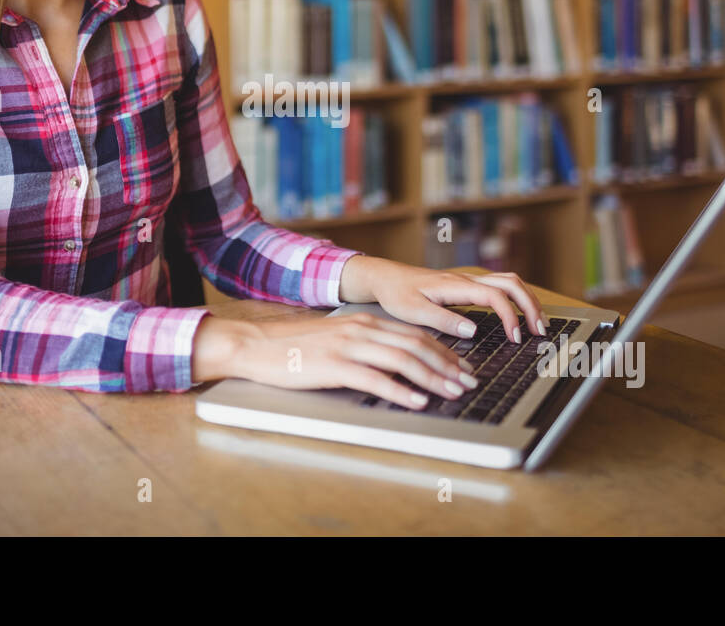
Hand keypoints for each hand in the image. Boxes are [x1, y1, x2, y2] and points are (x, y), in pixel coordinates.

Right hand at [227, 314, 478, 409]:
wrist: (255, 345)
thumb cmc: (292, 347)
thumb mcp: (335, 339)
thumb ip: (364, 346)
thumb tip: (393, 364)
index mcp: (364, 322)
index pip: (414, 335)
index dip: (443, 352)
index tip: (462, 368)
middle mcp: (361, 329)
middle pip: (416, 345)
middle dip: (448, 365)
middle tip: (469, 383)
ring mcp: (348, 347)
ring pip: (402, 361)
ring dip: (433, 378)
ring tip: (453, 392)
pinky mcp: (334, 366)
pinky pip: (375, 380)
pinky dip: (400, 391)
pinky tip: (417, 401)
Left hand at [337, 255, 546, 344]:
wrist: (385, 278)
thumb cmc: (397, 294)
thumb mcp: (414, 311)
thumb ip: (443, 320)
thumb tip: (473, 330)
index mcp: (456, 286)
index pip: (495, 296)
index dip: (510, 317)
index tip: (515, 338)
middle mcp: (467, 279)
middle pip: (512, 283)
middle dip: (531, 305)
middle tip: (540, 331)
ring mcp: (469, 281)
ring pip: (509, 282)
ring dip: (527, 300)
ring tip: (537, 324)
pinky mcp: (467, 285)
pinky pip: (500, 286)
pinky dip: (516, 298)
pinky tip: (518, 315)